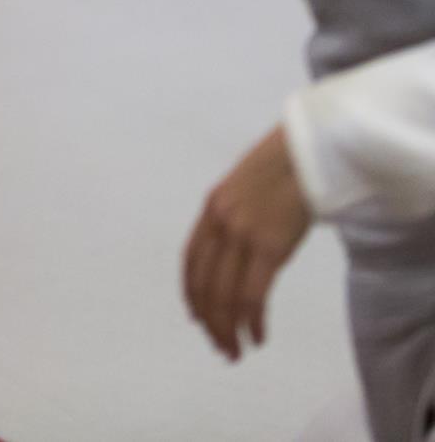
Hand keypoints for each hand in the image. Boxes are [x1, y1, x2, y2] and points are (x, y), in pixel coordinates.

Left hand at [182, 125, 311, 360]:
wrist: (309, 151)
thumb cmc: (285, 167)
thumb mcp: (246, 188)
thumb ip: (236, 216)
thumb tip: (236, 247)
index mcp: (211, 210)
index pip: (190, 261)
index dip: (192, 293)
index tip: (196, 317)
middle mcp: (219, 224)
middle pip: (204, 284)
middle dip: (209, 321)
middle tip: (220, 346)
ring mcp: (242, 235)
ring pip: (224, 296)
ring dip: (227, 328)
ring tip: (235, 350)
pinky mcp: (270, 247)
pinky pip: (253, 294)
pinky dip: (252, 321)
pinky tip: (257, 336)